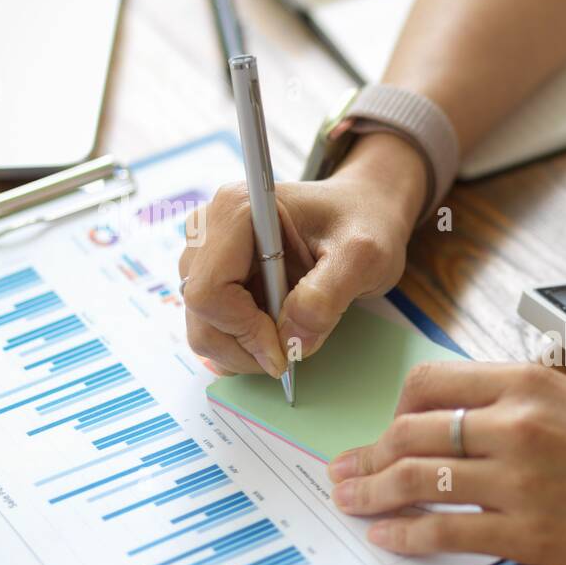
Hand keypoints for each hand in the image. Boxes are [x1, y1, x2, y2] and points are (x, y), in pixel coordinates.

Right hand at [178, 133, 426, 375]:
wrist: (363, 213)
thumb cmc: (365, 223)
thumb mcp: (363, 256)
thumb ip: (326, 296)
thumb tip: (291, 341)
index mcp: (236, 210)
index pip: (210, 291)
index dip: (243, 331)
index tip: (286, 350)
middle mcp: (209, 229)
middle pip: (200, 314)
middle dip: (244, 347)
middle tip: (291, 354)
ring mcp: (207, 255)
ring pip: (202, 326)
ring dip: (245, 349)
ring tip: (291, 336)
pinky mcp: (215, 276)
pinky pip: (213, 326)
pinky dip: (243, 343)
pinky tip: (277, 331)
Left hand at [326, 362, 565, 564]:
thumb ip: (521, 404)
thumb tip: (467, 421)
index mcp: (529, 382)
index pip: (429, 383)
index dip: (393, 409)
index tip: (385, 429)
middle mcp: (516, 424)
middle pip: (409, 432)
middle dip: (366, 454)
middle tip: (345, 470)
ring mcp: (519, 480)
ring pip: (415, 480)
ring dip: (369, 493)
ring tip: (349, 502)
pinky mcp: (528, 532)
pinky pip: (444, 532)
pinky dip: (404, 535)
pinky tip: (387, 537)